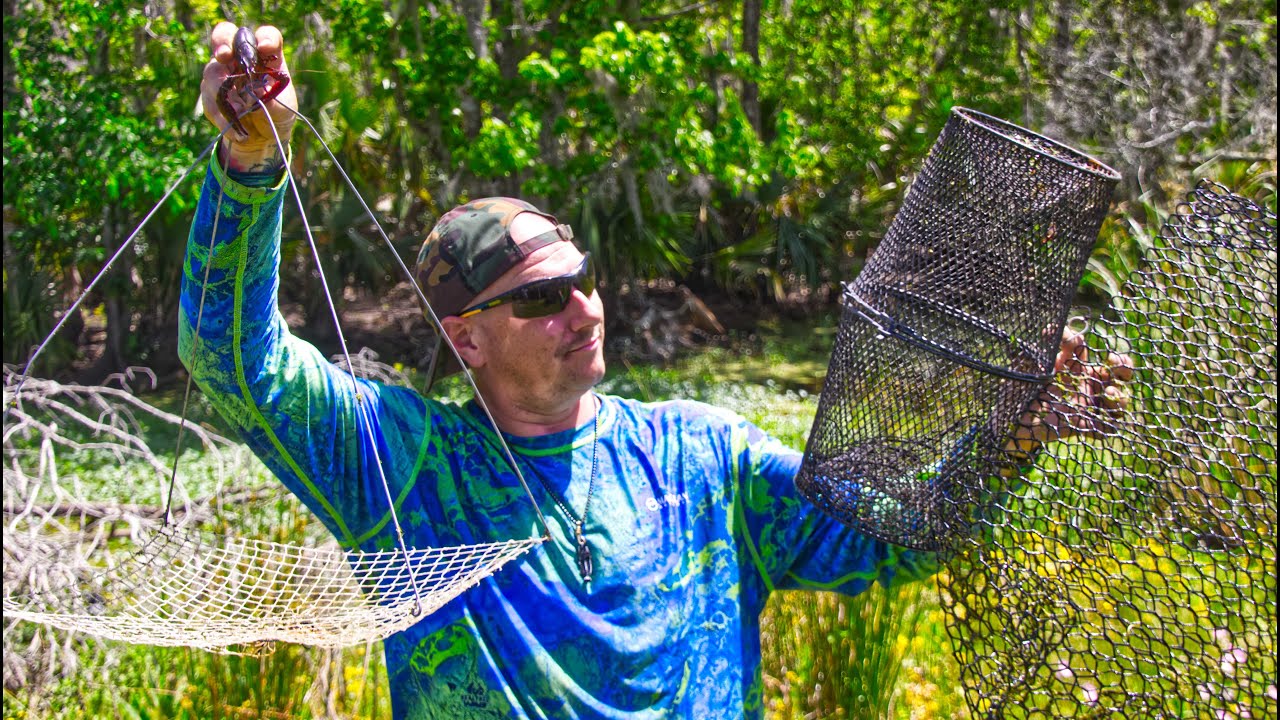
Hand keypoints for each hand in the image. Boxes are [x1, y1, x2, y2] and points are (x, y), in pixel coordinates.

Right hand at [201, 22, 296, 172]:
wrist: (264, 138)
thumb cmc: (278, 116)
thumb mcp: (283, 111)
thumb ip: (273, 101)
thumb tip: (255, 95)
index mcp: (267, 57)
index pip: (266, 36)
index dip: (265, 37)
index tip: (265, 47)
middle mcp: (242, 58)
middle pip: (226, 35)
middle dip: (222, 42)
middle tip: (224, 55)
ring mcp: (223, 72)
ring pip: (213, 71)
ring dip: (223, 92)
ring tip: (241, 113)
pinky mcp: (211, 92)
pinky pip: (209, 99)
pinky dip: (221, 115)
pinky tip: (237, 132)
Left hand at [1005, 328, 1132, 460]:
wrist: (1012, 422)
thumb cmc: (1020, 393)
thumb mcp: (1027, 370)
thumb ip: (1037, 351)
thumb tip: (1049, 328)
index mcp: (1069, 367)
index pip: (1083, 349)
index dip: (1084, 343)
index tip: (1072, 342)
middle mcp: (1083, 383)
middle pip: (1115, 371)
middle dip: (1123, 364)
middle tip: (1114, 362)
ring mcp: (1087, 404)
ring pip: (1117, 398)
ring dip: (1121, 395)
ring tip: (1109, 392)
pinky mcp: (1085, 425)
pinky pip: (1108, 426)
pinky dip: (1111, 423)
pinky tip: (1104, 418)